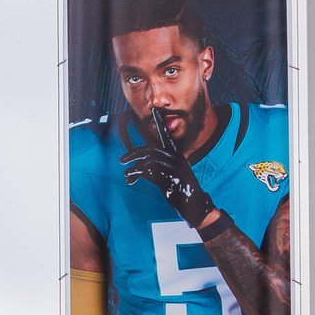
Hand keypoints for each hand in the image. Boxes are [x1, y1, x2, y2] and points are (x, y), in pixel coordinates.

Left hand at [120, 107, 217, 227]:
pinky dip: (136, 176)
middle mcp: (176, 158)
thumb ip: (156, 166)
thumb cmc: (178, 188)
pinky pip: (149, 173)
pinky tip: (130, 180)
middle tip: (121, 160)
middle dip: (133, 154)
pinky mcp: (170, 178)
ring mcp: (174, 168)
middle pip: (151, 149)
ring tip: (126, 176)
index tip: (155, 110)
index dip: (160, 123)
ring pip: (148, 161)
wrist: (193, 204)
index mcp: (176, 154)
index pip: (166, 135)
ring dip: (133, 168)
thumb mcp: (168, 173)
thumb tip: (138, 166)